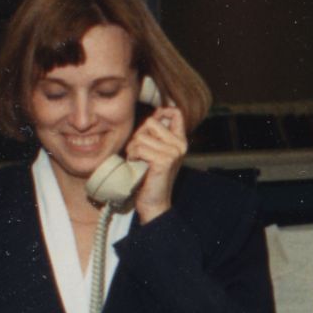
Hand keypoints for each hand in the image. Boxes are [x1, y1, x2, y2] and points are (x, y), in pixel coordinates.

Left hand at [126, 104, 186, 223]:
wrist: (154, 201)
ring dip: (133, 147)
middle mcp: (180, 145)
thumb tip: (156, 113)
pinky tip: (136, 163)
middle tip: (139, 150)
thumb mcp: (156, 151)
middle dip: (139, 134)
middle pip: (152, 121)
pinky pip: (140, 147)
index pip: (176, 113)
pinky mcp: (164, 160)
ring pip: (142, 136)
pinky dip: (133, 155)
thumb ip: (156, 134)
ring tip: (137, 159)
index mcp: (180, 141)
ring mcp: (173, 152)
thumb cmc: (150, 176)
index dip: (161, 111)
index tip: (151, 124)